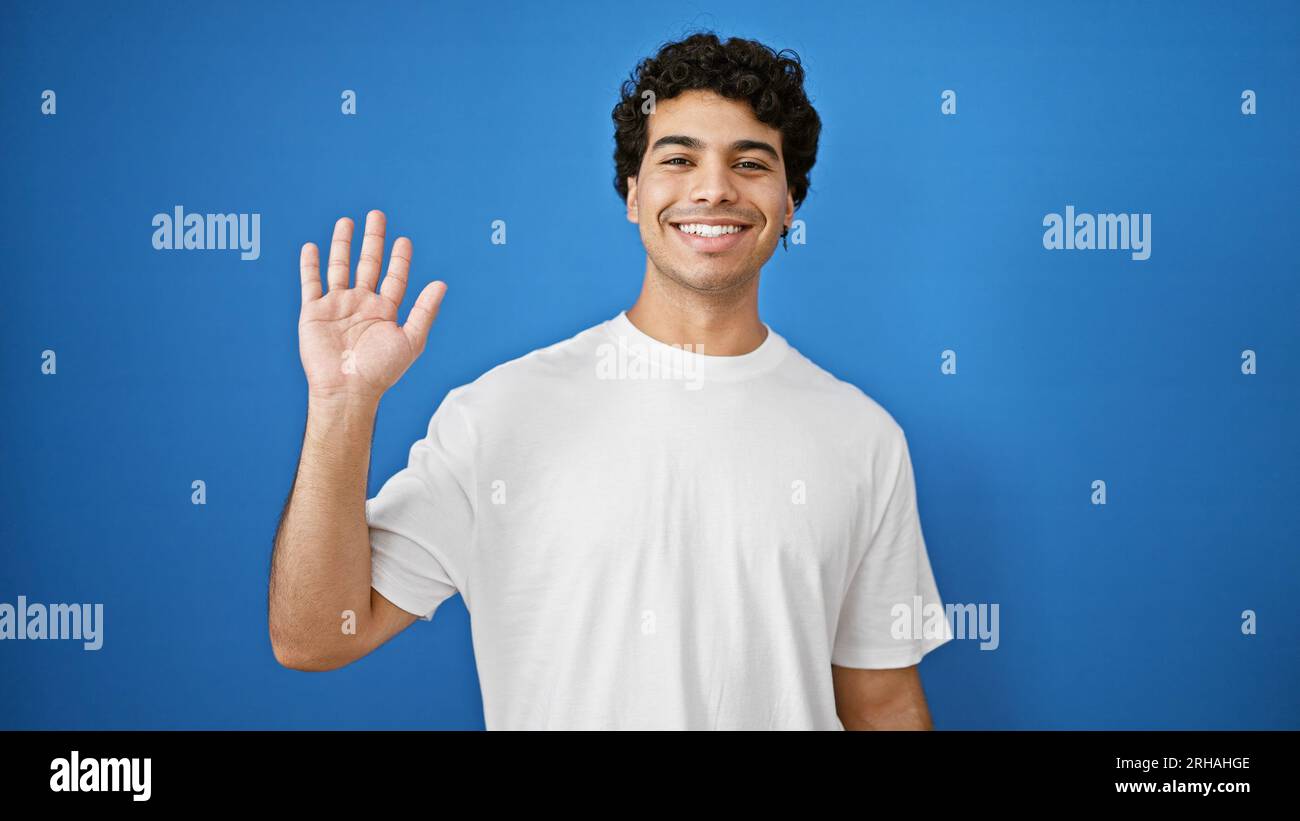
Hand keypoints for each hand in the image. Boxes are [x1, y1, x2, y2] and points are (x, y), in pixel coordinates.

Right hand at [298, 210, 445, 401]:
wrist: (347, 389)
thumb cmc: (381, 371)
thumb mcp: (411, 340)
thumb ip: (424, 310)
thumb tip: (441, 283)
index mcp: (385, 311)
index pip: (394, 277)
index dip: (399, 258)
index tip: (404, 240)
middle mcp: (361, 305)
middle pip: (368, 264)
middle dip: (373, 240)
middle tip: (377, 215)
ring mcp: (337, 306)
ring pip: (339, 267)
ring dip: (342, 244)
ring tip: (347, 221)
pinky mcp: (314, 312)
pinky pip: (310, 283)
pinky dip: (310, 265)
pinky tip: (312, 247)